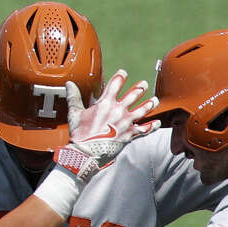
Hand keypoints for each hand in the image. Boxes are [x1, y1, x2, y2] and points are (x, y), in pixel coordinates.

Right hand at [51, 70, 158, 184]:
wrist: (86, 153)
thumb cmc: (80, 134)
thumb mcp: (75, 113)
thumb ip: (73, 97)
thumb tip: (69, 84)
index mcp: (105, 103)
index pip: (115, 84)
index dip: (120, 77)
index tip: (123, 73)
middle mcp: (118, 111)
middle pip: (133, 95)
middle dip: (139, 88)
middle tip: (143, 84)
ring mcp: (126, 123)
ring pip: (142, 110)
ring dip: (149, 104)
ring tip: (155, 100)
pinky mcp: (129, 136)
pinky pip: (145, 130)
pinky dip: (152, 126)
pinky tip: (158, 123)